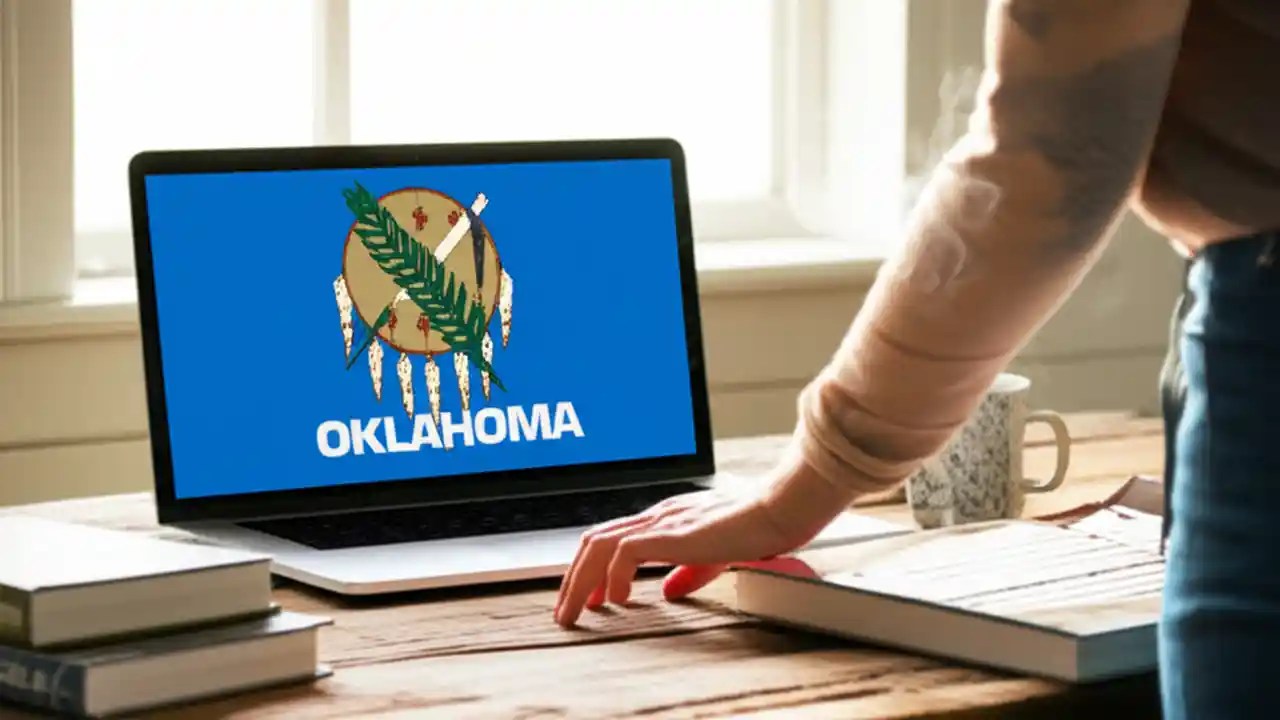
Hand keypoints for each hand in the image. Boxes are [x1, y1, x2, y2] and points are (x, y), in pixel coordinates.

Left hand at [553, 460, 853, 626]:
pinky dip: (613, 575)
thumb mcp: (714, 555)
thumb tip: (668, 591)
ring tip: (578, 612)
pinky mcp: (672, 532)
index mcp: (665, 520)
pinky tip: (618, 598)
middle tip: (567, 611)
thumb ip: (689, 571)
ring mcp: (662, 521)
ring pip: (600, 544)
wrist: (778, 510)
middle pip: (594, 540)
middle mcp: (656, 516)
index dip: (591, 569)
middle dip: (573, 578)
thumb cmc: (755, 528)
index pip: (611, 539)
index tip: (587, 598)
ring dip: (581, 581)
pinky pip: (625, 551)